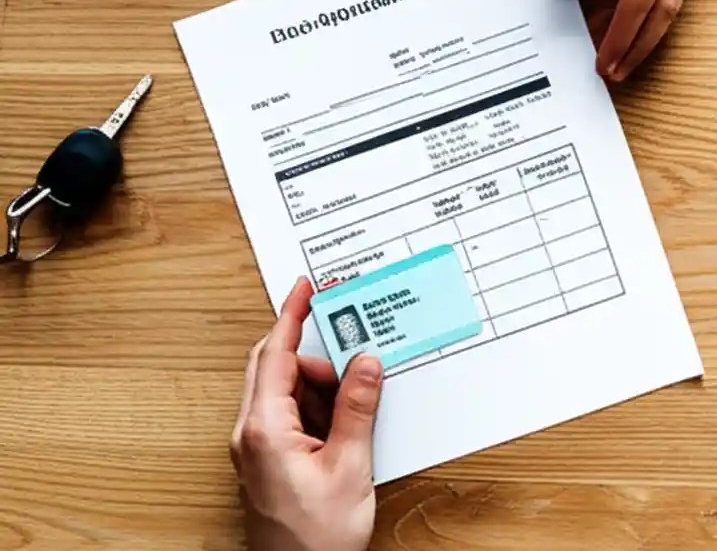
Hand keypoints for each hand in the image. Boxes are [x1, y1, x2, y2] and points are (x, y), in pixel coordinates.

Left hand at [229, 276, 384, 550]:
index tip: (305, 288)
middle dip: (318, 358)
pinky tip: (346, 426)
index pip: (275, 354)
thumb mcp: (349, 466)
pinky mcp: (268, 460)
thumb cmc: (314, 539)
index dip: (292, 316)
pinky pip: (290, 416)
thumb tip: (366, 363)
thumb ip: (357, 409)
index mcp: (264, 428)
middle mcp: (251, 433)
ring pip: (286, 392)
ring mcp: (257, 448)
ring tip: (358, 408)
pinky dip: (318, 411)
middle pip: (277, 368)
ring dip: (322, 389)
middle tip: (355, 354)